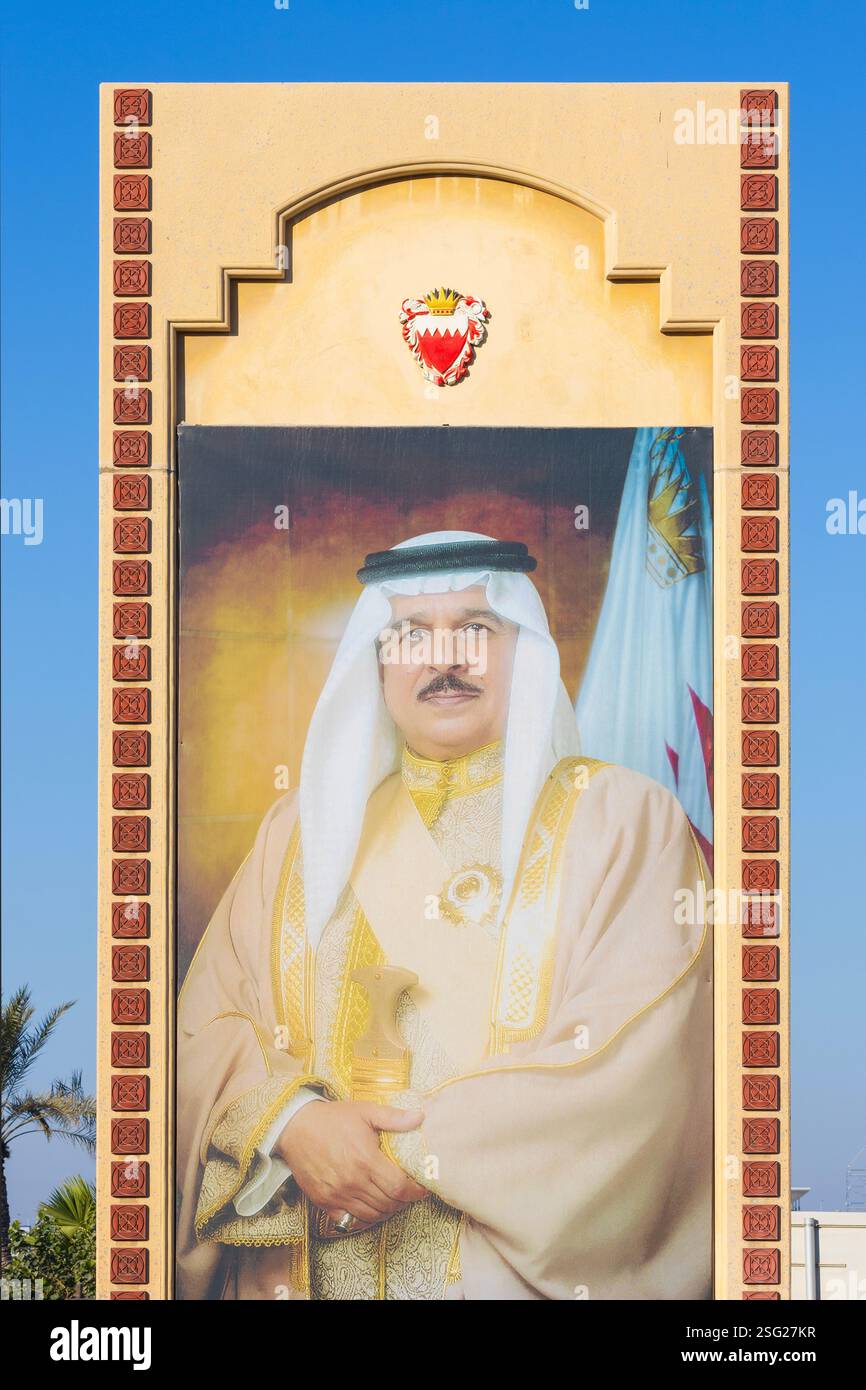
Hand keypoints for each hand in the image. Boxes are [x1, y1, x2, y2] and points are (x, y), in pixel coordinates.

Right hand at [275, 1099, 428, 1232]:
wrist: (296, 1127)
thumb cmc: (333, 1119)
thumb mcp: (365, 1111)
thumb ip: (394, 1117)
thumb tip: (420, 1117)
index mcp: (366, 1160)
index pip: (399, 1187)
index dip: (415, 1191)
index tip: (422, 1188)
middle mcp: (353, 1182)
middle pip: (388, 1204)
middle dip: (403, 1200)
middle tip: (408, 1192)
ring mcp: (338, 1195)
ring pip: (372, 1215)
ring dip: (386, 1211)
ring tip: (391, 1199)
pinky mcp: (324, 1202)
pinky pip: (350, 1221)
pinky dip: (364, 1219)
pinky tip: (370, 1208)